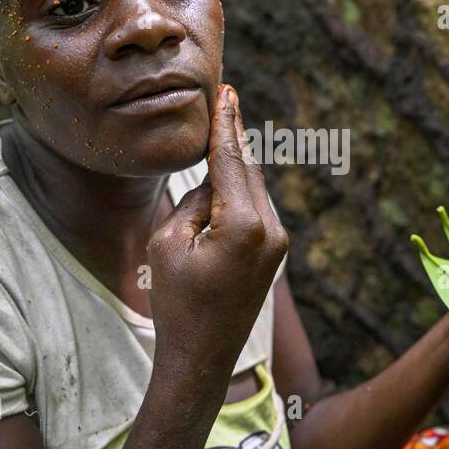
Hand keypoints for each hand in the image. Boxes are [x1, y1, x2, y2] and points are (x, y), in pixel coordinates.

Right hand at [146, 84, 289, 385]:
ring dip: (233, 167)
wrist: (202, 357)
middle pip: (248, 169)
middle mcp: (271, 229)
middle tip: (227, 96)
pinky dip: (239, 190)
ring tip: (221, 130)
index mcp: (244, 224)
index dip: (226, 123)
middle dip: (233, 137)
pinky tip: (226, 174)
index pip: (232, 160)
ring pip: (252, 188)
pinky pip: (254, 209)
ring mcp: (278, 242)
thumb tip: (213, 183)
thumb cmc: (177, 302)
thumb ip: (194, 202)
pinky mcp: (275, 252)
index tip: (227, 90)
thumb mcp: (170, 243)